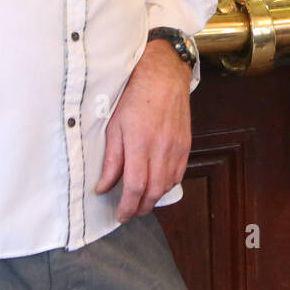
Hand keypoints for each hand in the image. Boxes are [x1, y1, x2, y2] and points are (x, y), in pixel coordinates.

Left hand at [95, 39, 193, 222]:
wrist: (163, 75)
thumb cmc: (134, 96)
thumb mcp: (114, 126)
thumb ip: (111, 159)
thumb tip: (103, 187)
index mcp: (140, 143)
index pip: (136, 186)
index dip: (128, 206)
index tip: (120, 215)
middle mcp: (161, 148)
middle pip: (154, 191)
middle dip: (141, 208)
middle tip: (129, 212)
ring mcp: (177, 147)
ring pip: (168, 184)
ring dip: (154, 198)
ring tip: (141, 201)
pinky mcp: (186, 144)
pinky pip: (179, 173)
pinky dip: (167, 184)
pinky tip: (157, 184)